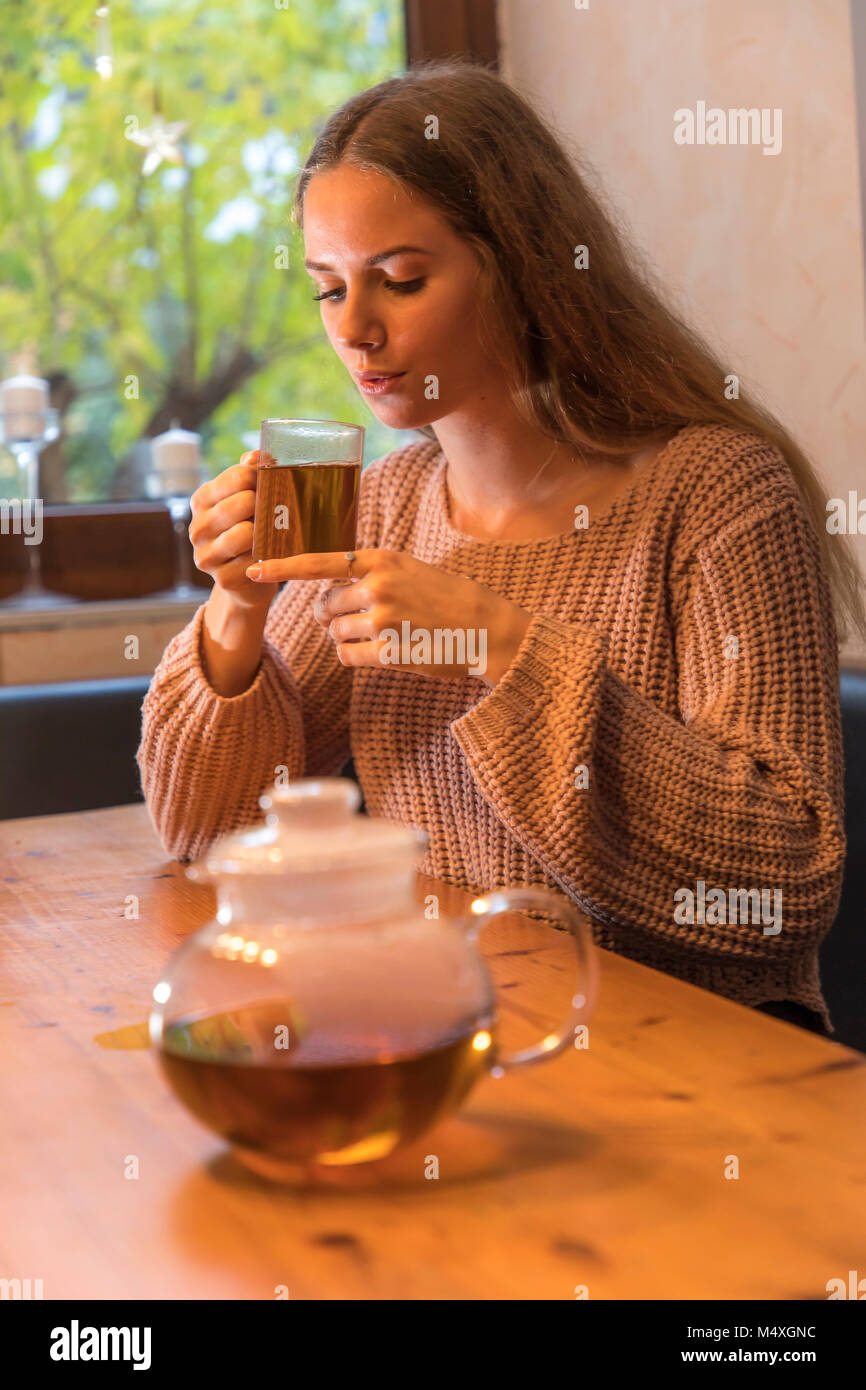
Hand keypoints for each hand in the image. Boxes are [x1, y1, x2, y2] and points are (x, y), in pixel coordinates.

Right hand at [189, 450, 278, 610]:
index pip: (237, 476)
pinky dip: (267, 557)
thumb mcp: (249, 498)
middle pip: (243, 502)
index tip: (274, 483)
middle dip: (267, 505)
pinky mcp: (221, 579)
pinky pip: (253, 561)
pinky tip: (268, 557)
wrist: (250, 578)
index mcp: (202, 500)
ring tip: (273, 534)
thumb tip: (256, 455)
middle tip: (278, 512)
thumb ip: (251, 473)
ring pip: (246, 532)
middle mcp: (198, 527)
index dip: (262, 477)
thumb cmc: (253, 530)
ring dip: (267, 532)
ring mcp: (206, 555)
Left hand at [245, 548, 531, 684]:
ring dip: (348, 639)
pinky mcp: (389, 651)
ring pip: (335, 634)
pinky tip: (382, 653)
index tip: (254, 570)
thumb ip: (368, 573)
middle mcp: (377, 586)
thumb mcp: (409, 569)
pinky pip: (348, 657)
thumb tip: (325, 592)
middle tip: (361, 619)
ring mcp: (383, 620)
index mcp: (380, 560)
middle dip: (333, 617)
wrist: (486, 628)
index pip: (319, 562)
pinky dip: (357, 658)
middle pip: (324, 606)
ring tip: (382, 635)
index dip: (282, 568)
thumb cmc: (446, 598)